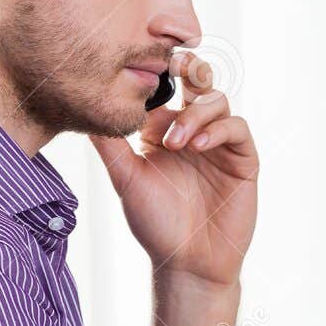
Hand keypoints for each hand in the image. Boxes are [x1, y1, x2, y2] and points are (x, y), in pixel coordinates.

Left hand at [90, 50, 257, 285]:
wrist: (188, 262)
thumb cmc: (155, 225)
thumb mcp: (125, 179)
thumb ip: (109, 144)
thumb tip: (82, 109)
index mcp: (164, 132)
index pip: (165, 90)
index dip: (158, 76)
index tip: (143, 63)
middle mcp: (193, 132)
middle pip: (197, 83)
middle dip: (189, 66)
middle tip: (174, 62)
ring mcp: (220, 144)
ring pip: (216, 101)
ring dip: (196, 114)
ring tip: (177, 142)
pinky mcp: (243, 159)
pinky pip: (237, 128)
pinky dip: (218, 129)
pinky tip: (198, 145)